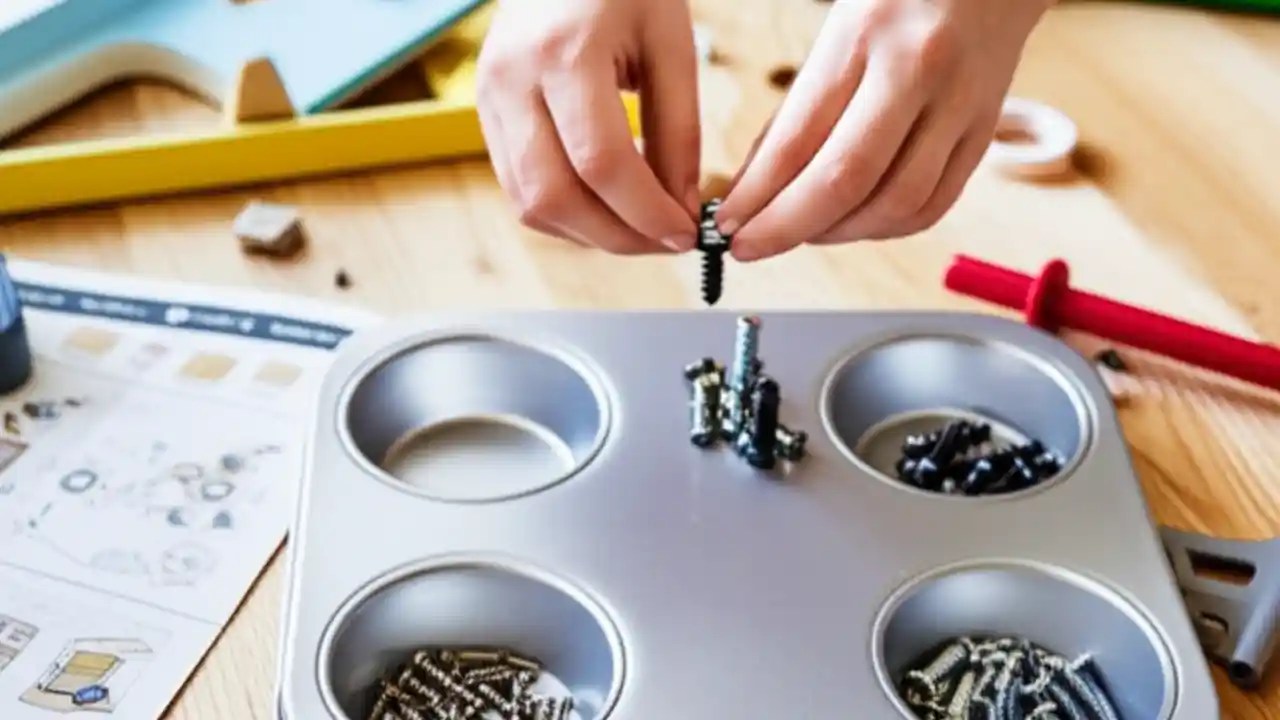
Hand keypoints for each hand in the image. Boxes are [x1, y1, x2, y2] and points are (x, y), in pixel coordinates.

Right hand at [476, 0, 701, 253]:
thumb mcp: (670, 44)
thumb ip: (678, 130)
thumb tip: (680, 209)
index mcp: (565, 53)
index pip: (602, 163)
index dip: (647, 213)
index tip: (686, 233)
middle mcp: (513, 80)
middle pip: (555, 196)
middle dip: (617, 236)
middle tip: (666, 242)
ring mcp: (489, 99)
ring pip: (529, 204)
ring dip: (589, 234)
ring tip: (639, 230)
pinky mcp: (485, 114)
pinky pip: (520, 188)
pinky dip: (566, 213)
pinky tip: (606, 209)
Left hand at [716, 0, 1053, 260]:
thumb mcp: (837, 32)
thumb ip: (798, 109)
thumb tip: (752, 190)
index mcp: (865, 34)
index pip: (798, 139)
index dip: (756, 196)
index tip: (725, 225)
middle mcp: (917, 70)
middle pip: (846, 179)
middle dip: (787, 227)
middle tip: (749, 246)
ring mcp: (960, 104)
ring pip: (895, 203)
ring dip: (837, 234)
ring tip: (801, 234)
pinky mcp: (986, 132)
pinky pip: (934, 205)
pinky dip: (885, 228)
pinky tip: (853, 225)